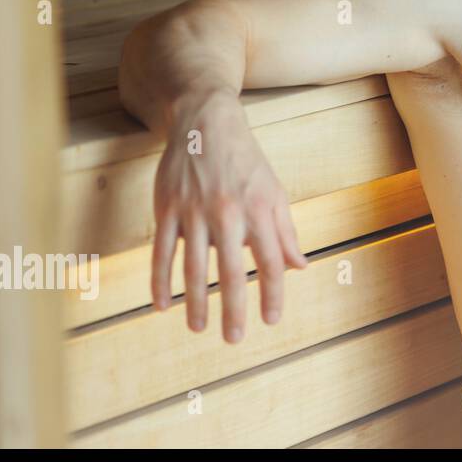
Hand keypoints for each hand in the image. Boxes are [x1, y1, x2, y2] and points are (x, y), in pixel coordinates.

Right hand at [151, 90, 307, 341]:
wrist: (206, 122)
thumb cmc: (246, 162)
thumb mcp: (275, 192)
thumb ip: (286, 232)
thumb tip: (301, 267)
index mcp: (260, 210)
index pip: (271, 261)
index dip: (272, 293)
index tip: (271, 320)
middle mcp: (228, 213)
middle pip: (231, 270)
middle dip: (233, 308)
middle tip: (233, 338)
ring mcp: (194, 211)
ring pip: (194, 266)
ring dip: (196, 302)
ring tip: (198, 327)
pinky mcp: (167, 207)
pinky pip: (161, 251)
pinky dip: (160, 281)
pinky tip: (161, 306)